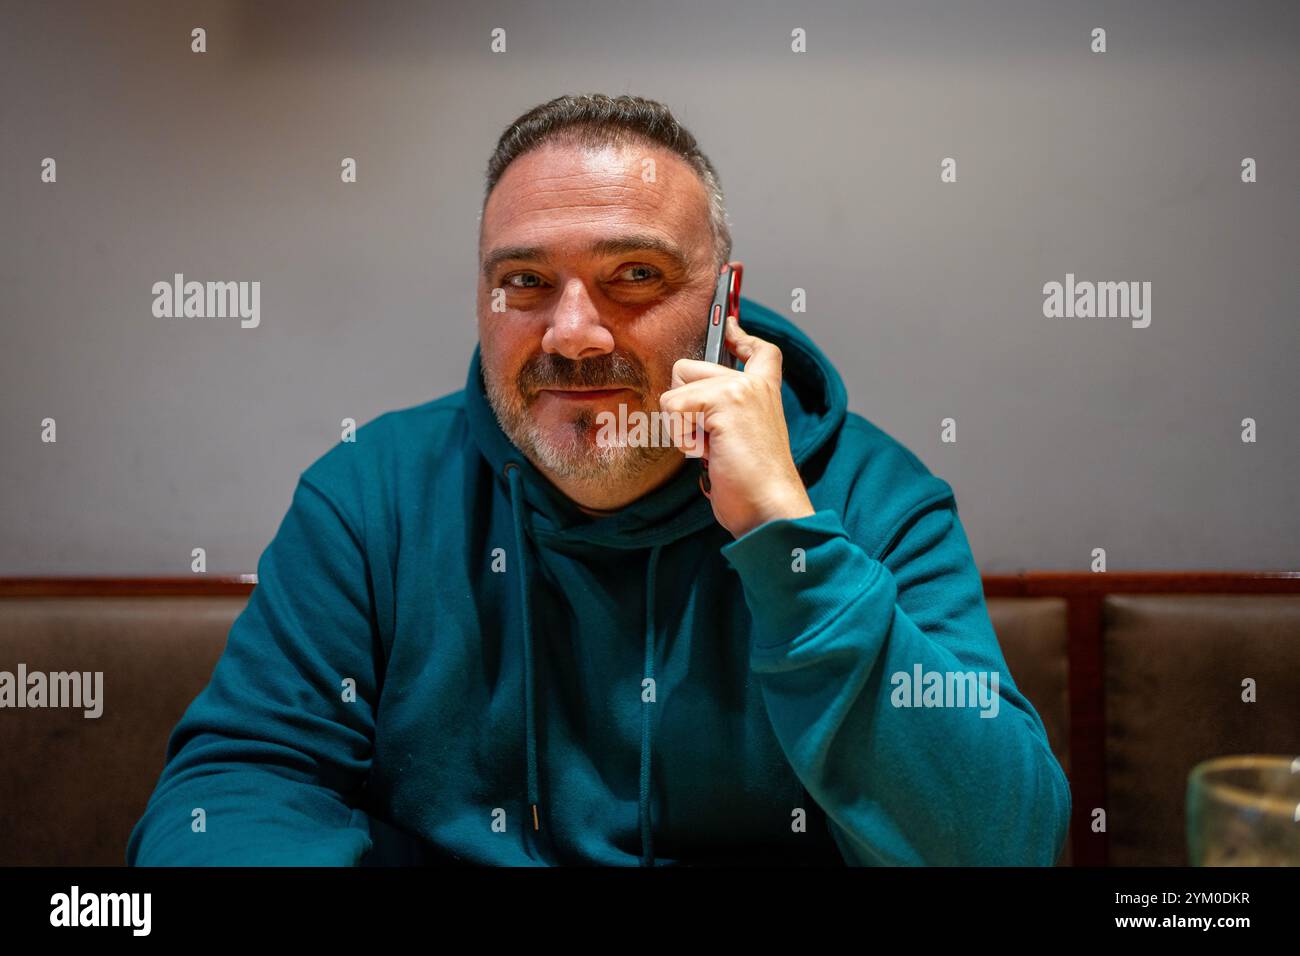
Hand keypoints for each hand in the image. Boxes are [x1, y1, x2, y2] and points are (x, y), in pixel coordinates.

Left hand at [659, 311, 814, 538]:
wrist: (769, 507)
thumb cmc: (753, 484)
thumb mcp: (743, 441)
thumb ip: (725, 417)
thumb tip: (687, 407)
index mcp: (765, 392)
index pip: (759, 350)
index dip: (739, 335)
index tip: (729, 324)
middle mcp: (754, 385)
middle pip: (688, 367)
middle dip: (682, 404)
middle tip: (706, 439)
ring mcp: (740, 389)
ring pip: (676, 389)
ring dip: (680, 426)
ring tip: (709, 449)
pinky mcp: (725, 402)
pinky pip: (673, 407)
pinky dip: (680, 436)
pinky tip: (704, 452)